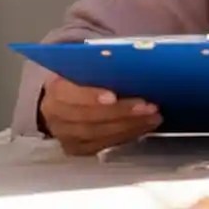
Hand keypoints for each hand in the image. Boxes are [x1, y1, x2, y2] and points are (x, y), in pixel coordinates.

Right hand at [39, 75, 162, 155]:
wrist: (60, 100)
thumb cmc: (77, 76)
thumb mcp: (81, 65)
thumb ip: (97, 64)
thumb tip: (126, 59)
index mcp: (55, 90)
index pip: (71, 95)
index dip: (91, 97)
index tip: (113, 96)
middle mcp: (56, 117)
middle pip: (89, 118)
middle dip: (122, 113)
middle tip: (149, 107)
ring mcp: (66, 137)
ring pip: (99, 135)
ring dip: (130, 126)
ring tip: (153, 117)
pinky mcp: (78, 149)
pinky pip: (105, 145)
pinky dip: (127, 136)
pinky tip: (144, 127)